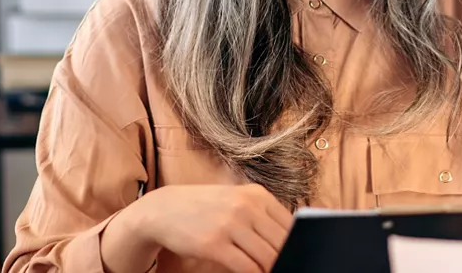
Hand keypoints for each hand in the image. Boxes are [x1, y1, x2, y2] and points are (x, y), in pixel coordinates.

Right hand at [111, 184, 293, 272]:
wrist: (163, 209)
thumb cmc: (204, 207)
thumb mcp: (236, 200)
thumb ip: (262, 215)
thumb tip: (291, 239)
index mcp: (257, 195)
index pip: (290, 225)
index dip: (297, 246)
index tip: (298, 257)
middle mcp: (246, 206)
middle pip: (282, 243)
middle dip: (286, 260)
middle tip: (289, 269)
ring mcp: (230, 225)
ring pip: (267, 257)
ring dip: (271, 269)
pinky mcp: (215, 244)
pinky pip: (247, 267)